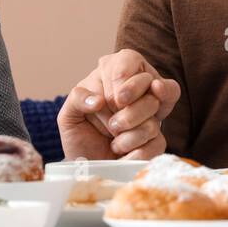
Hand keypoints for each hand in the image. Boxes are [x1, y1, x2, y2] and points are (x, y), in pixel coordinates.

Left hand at [58, 49, 177, 160]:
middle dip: (131, 110)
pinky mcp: (157, 138)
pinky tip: (126, 154)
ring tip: (114, 143)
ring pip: (155, 114)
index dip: (124, 81)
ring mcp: (151, 112)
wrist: (88, 166)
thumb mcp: (68, 116)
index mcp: (115, 73)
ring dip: (131, 135)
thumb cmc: (80, 135)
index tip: (115, 100)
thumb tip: (97, 100)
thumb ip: (78, 99)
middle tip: (114, 125)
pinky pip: (158, 141)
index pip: (130, 60)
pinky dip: (139, 152)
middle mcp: (138, 88)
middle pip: (150, 84)